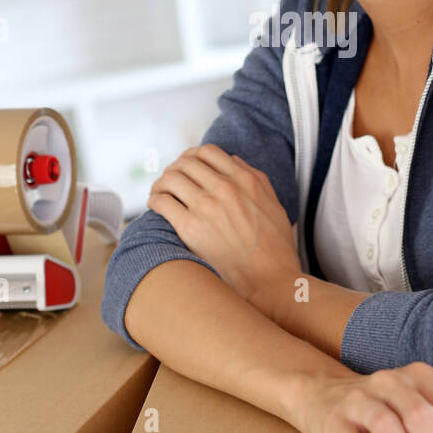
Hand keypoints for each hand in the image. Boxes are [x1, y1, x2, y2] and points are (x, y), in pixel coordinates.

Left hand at [147, 144, 301, 306]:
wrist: (271, 281)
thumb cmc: (276, 249)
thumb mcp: (274, 205)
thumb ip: (256, 179)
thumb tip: (234, 160)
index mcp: (246, 180)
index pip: (208, 152)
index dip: (193, 156)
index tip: (188, 168)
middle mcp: (225, 187)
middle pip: (185, 162)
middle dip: (175, 169)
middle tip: (171, 182)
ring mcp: (207, 206)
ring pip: (170, 178)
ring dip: (161, 183)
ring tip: (160, 194)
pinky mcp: (191, 228)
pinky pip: (162, 202)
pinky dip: (155, 200)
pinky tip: (157, 207)